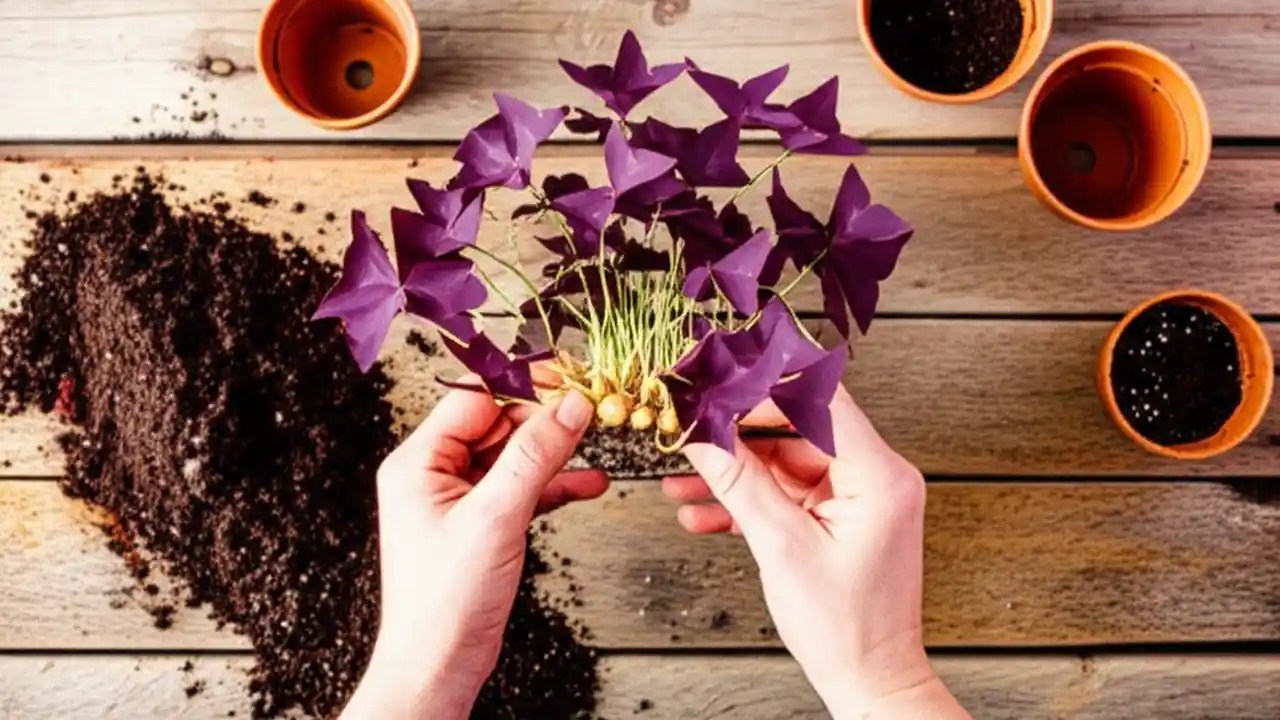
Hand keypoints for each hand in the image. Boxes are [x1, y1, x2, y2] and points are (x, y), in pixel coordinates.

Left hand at [343, 389, 604, 719]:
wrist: (438, 668)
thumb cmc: (444, 602)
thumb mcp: (495, 516)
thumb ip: (535, 456)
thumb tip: (569, 406)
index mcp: (418, 462)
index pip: (474, 401)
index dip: (521, 389)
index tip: (566, 380)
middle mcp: (433, 475)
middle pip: (497, 425)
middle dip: (544, 421)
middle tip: (590, 412)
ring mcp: (458, 501)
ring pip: (514, 458)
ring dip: (555, 454)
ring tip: (596, 442)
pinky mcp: (481, 526)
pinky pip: (521, 491)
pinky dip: (554, 486)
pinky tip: (589, 483)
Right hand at [663, 387, 968, 718]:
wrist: (869, 679)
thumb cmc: (847, 628)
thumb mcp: (781, 548)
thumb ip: (739, 482)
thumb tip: (702, 435)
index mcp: (878, 475)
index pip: (819, 399)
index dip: (763, 388)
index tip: (716, 388)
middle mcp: (876, 477)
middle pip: (796, 426)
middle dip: (736, 430)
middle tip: (690, 426)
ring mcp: (858, 496)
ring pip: (783, 460)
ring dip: (732, 469)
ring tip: (683, 474)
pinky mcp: (840, 516)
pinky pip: (787, 491)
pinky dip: (748, 498)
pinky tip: (702, 509)